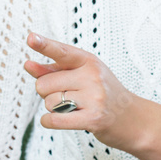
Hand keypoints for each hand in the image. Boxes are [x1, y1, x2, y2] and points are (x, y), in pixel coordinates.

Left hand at [24, 32, 145, 152]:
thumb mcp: (83, 75)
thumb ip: (54, 69)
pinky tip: (53, 120)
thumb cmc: (103, 94)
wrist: (132, 119)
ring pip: (49, 102)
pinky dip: (48, 121)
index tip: (30, 38)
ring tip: (72, 108)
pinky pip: (55, 119)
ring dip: (53, 108)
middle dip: (47, 93)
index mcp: (89, 62)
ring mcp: (94, 97)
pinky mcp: (93, 118)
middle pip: (45, 83)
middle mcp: (92, 76)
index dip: (44, 45)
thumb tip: (28, 65)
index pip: (62, 52)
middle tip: (66, 96)